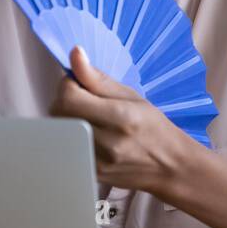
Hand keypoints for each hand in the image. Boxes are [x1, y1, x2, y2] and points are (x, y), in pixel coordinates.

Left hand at [50, 45, 197, 201]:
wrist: (168, 166)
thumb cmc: (153, 127)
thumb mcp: (131, 96)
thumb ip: (97, 78)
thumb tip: (75, 54)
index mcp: (120, 117)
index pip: (69, 97)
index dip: (69, 83)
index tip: (80, 83)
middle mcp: (107, 143)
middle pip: (58, 113)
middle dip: (65, 99)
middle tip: (84, 99)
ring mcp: (97, 162)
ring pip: (59, 131)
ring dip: (66, 118)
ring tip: (88, 117)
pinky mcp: (90, 173)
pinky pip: (66, 147)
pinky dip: (71, 135)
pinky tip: (89, 134)